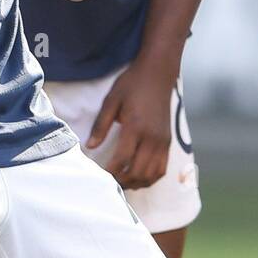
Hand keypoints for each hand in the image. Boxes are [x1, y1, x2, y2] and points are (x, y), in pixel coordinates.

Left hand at [89, 56, 176, 189]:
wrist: (158, 74)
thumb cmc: (132, 84)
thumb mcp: (111, 100)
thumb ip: (101, 125)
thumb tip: (89, 146)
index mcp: (136, 126)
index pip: (122, 159)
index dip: (110, 172)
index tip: (99, 175)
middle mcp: (152, 137)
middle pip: (138, 171)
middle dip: (122, 181)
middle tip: (108, 182)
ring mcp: (163, 141)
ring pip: (151, 174)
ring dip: (136, 183)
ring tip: (121, 182)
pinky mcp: (168, 142)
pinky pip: (162, 169)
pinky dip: (150, 178)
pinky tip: (138, 177)